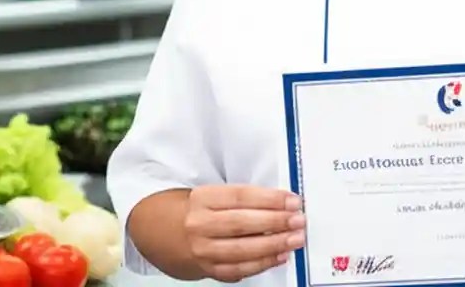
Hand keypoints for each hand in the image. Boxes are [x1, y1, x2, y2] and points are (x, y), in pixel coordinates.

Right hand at [184, 185, 305, 281]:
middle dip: (276, 222)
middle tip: (298, 221)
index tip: (292, 201)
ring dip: (274, 245)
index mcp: (202, 198)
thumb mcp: (212, 195)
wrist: (166, 233)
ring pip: (242, 249)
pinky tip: (280, 256)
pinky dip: (263, 263)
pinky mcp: (208, 269)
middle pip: (242, 223)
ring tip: (295, 239)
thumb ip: (243, 199)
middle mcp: (199, 224)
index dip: (270, 199)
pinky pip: (239, 269)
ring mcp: (203, 250)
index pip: (240, 196)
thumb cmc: (198, 211)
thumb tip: (282, 204)